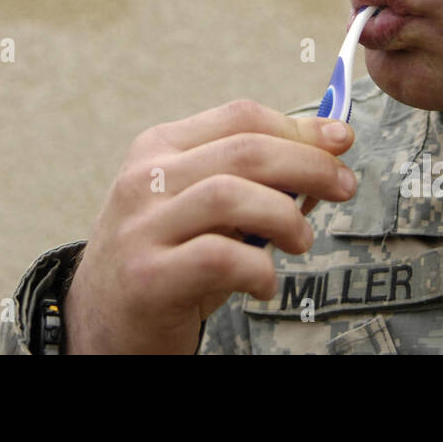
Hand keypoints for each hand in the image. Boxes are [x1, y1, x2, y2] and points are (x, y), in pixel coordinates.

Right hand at [63, 100, 356, 353]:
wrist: (99, 324)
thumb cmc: (163, 261)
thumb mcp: (200, 208)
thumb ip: (251, 180)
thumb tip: (324, 154)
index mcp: (159, 149)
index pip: (240, 117)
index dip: (299, 127)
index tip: (339, 140)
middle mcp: (145, 179)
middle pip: (245, 150)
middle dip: (309, 164)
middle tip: (343, 186)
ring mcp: (142, 227)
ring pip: (231, 195)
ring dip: (285, 216)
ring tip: (300, 242)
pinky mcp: (148, 277)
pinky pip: (219, 258)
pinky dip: (258, 269)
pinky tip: (263, 282)